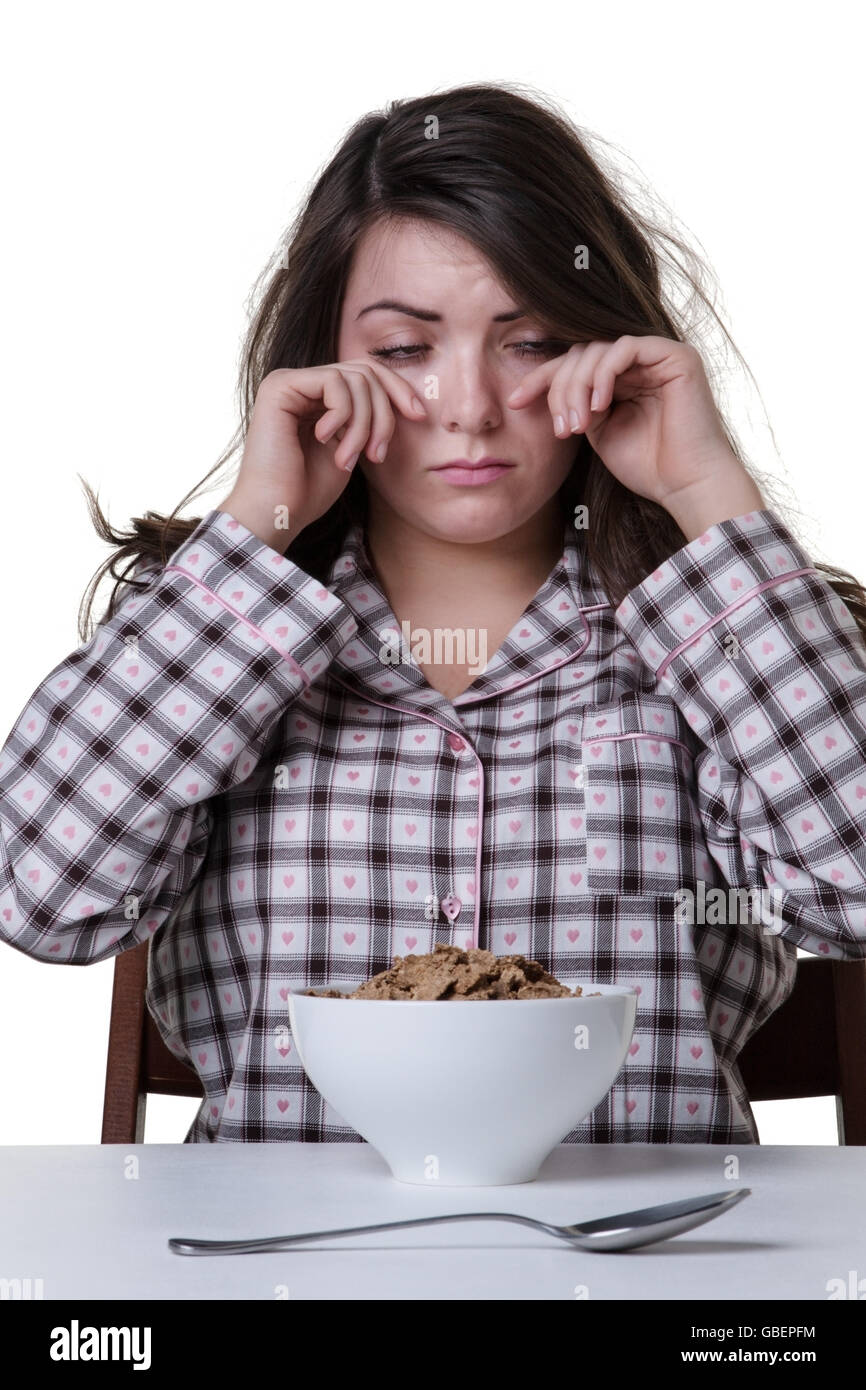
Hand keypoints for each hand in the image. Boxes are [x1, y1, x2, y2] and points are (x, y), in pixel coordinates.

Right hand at [217, 360, 426, 549]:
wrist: (277, 513)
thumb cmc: (309, 491)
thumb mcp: (352, 449)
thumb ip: (367, 419)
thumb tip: (405, 398)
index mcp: (318, 397)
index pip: (368, 374)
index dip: (398, 390)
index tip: (419, 417)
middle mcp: (302, 384)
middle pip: (366, 372)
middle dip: (384, 414)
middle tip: (378, 455)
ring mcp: (289, 382)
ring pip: (355, 379)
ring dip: (364, 424)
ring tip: (350, 458)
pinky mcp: (280, 386)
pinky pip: (334, 383)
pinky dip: (343, 415)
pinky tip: (325, 440)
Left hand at [506, 334, 760, 532]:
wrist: (686, 486)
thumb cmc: (648, 467)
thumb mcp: (598, 432)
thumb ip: (578, 404)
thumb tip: (547, 386)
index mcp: (621, 379)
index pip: (573, 365)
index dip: (540, 380)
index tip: (514, 403)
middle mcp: (640, 362)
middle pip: (580, 354)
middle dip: (560, 389)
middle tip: (560, 428)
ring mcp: (658, 355)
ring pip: (598, 349)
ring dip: (577, 386)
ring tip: (576, 425)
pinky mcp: (676, 355)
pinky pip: (625, 347)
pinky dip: (604, 374)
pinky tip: (598, 405)